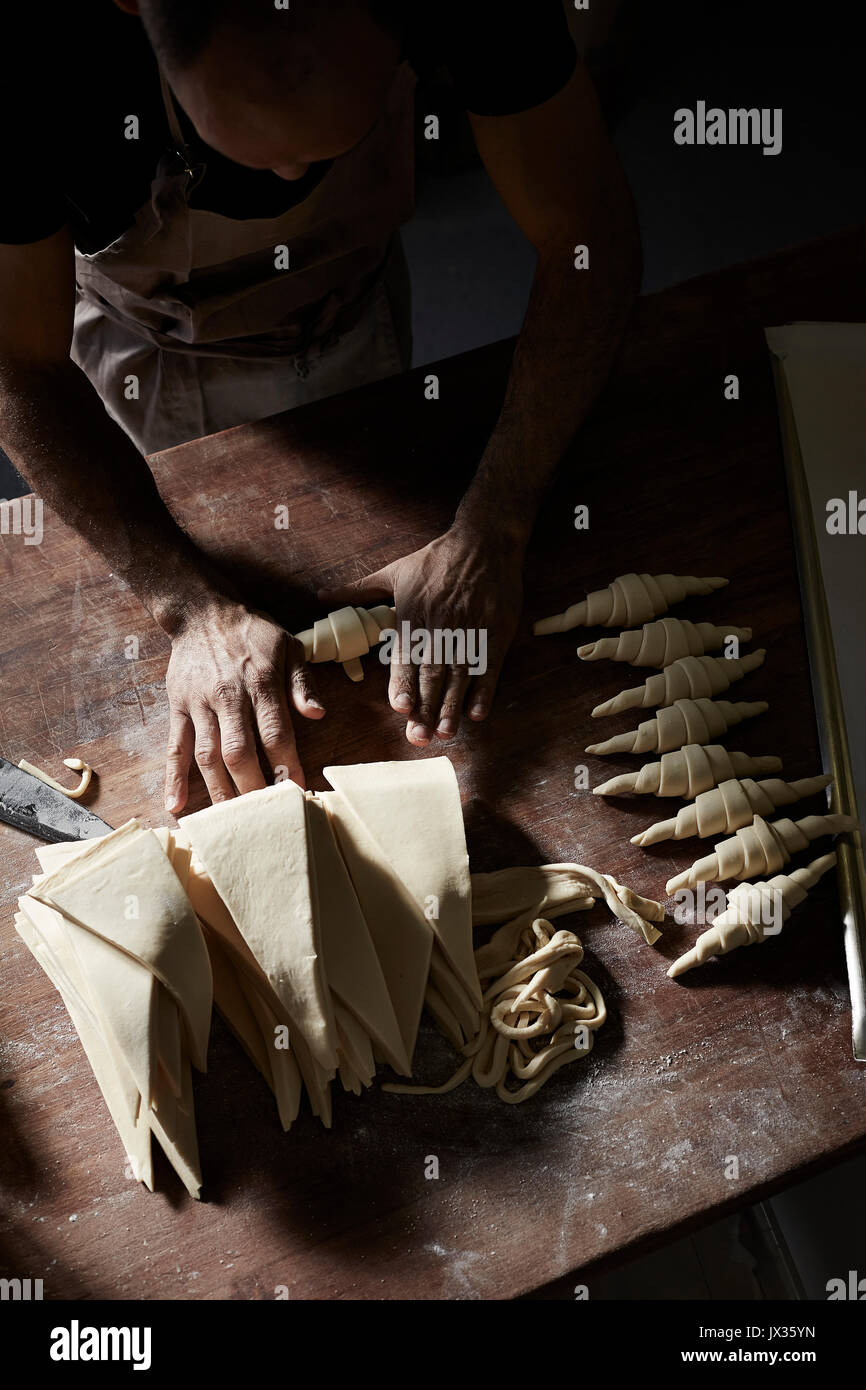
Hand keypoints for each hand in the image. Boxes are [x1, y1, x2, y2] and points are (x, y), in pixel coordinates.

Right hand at [163, 598, 323, 812]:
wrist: (201, 612)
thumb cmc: (252, 632)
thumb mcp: (288, 646)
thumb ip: (302, 683)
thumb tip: (317, 713)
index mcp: (260, 682)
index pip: (274, 731)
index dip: (285, 763)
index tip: (295, 790)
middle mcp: (228, 696)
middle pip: (239, 751)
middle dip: (253, 787)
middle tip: (264, 816)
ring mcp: (199, 705)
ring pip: (207, 756)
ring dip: (219, 791)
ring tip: (230, 821)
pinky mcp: (178, 708)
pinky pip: (174, 747)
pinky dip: (172, 778)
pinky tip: (175, 805)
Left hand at [319, 524, 523, 744]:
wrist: (483, 543)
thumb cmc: (436, 560)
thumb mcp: (394, 572)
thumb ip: (359, 590)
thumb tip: (322, 597)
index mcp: (414, 616)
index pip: (407, 656)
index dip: (404, 682)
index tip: (400, 707)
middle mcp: (441, 628)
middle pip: (433, 673)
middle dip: (427, 706)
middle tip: (419, 735)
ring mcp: (471, 632)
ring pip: (460, 676)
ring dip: (453, 706)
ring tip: (446, 731)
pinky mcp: (495, 634)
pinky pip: (489, 668)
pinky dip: (484, 691)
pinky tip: (476, 713)